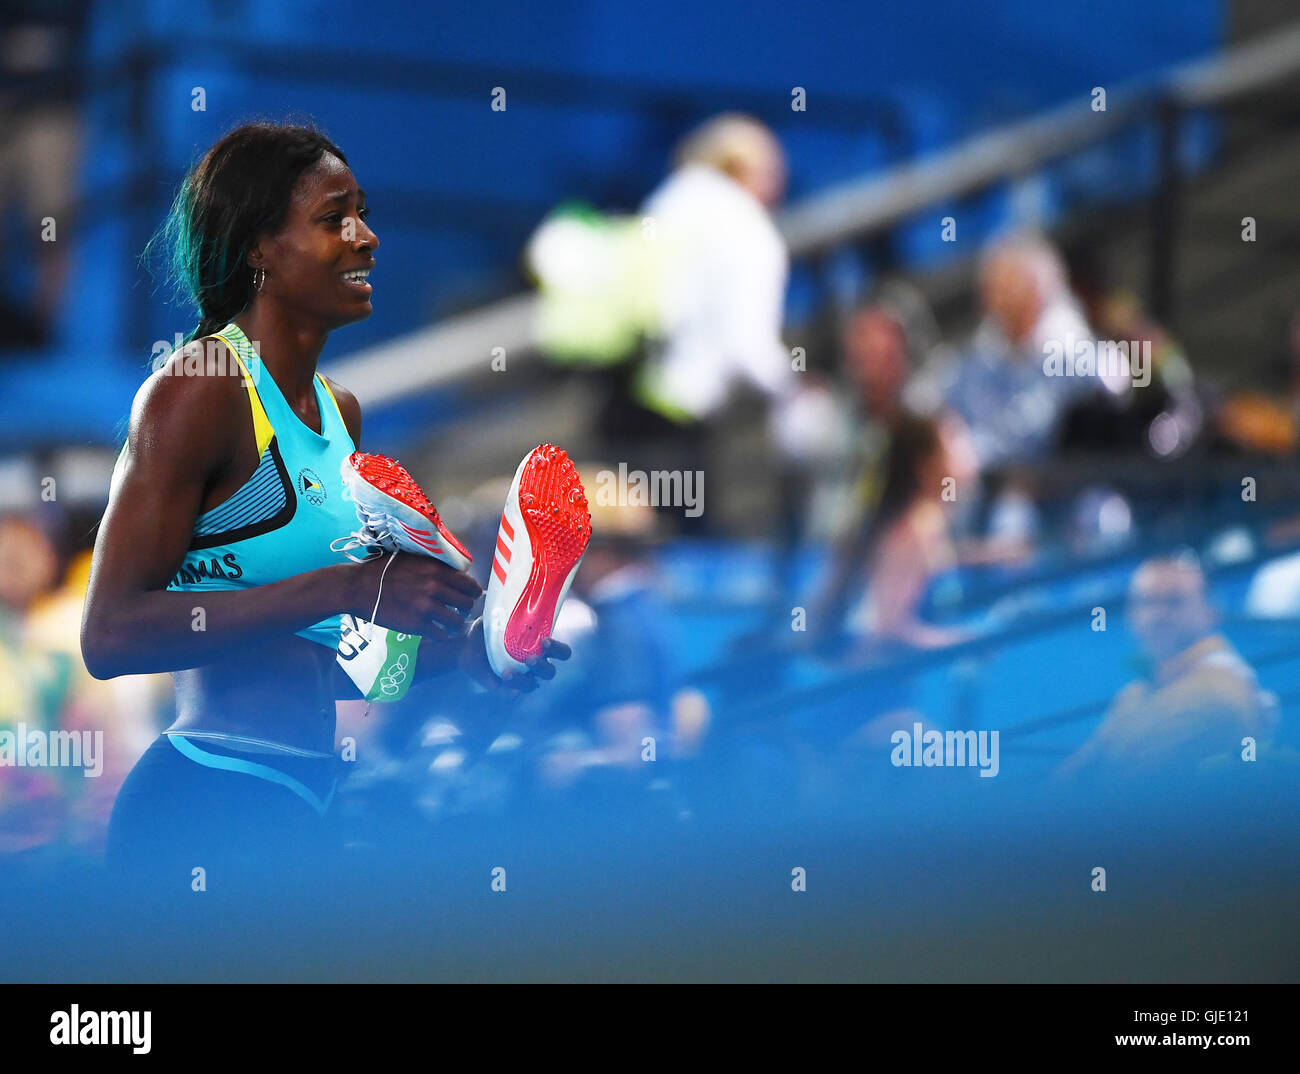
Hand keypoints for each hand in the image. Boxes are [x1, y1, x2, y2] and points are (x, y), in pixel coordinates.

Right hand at [350, 552, 482, 637]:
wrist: (357, 587)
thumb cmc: (382, 569)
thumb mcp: (411, 558)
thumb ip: (433, 564)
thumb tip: (454, 571)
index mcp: (435, 569)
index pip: (468, 582)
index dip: (473, 590)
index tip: (472, 594)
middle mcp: (434, 587)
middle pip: (467, 603)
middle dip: (466, 607)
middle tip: (460, 610)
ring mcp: (426, 607)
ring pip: (457, 621)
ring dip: (457, 624)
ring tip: (452, 624)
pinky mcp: (416, 625)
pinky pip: (441, 635)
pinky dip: (443, 635)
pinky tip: (440, 633)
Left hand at [457, 616, 571, 695]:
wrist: (466, 641)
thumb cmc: (490, 626)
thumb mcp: (500, 614)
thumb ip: (509, 605)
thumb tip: (509, 583)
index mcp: (540, 648)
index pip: (562, 653)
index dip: (558, 650)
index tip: (545, 641)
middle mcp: (534, 664)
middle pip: (550, 672)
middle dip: (543, 666)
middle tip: (530, 657)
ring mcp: (520, 677)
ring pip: (532, 685)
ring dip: (525, 680)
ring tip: (510, 672)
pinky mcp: (502, 687)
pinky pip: (510, 694)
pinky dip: (509, 689)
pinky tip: (502, 678)